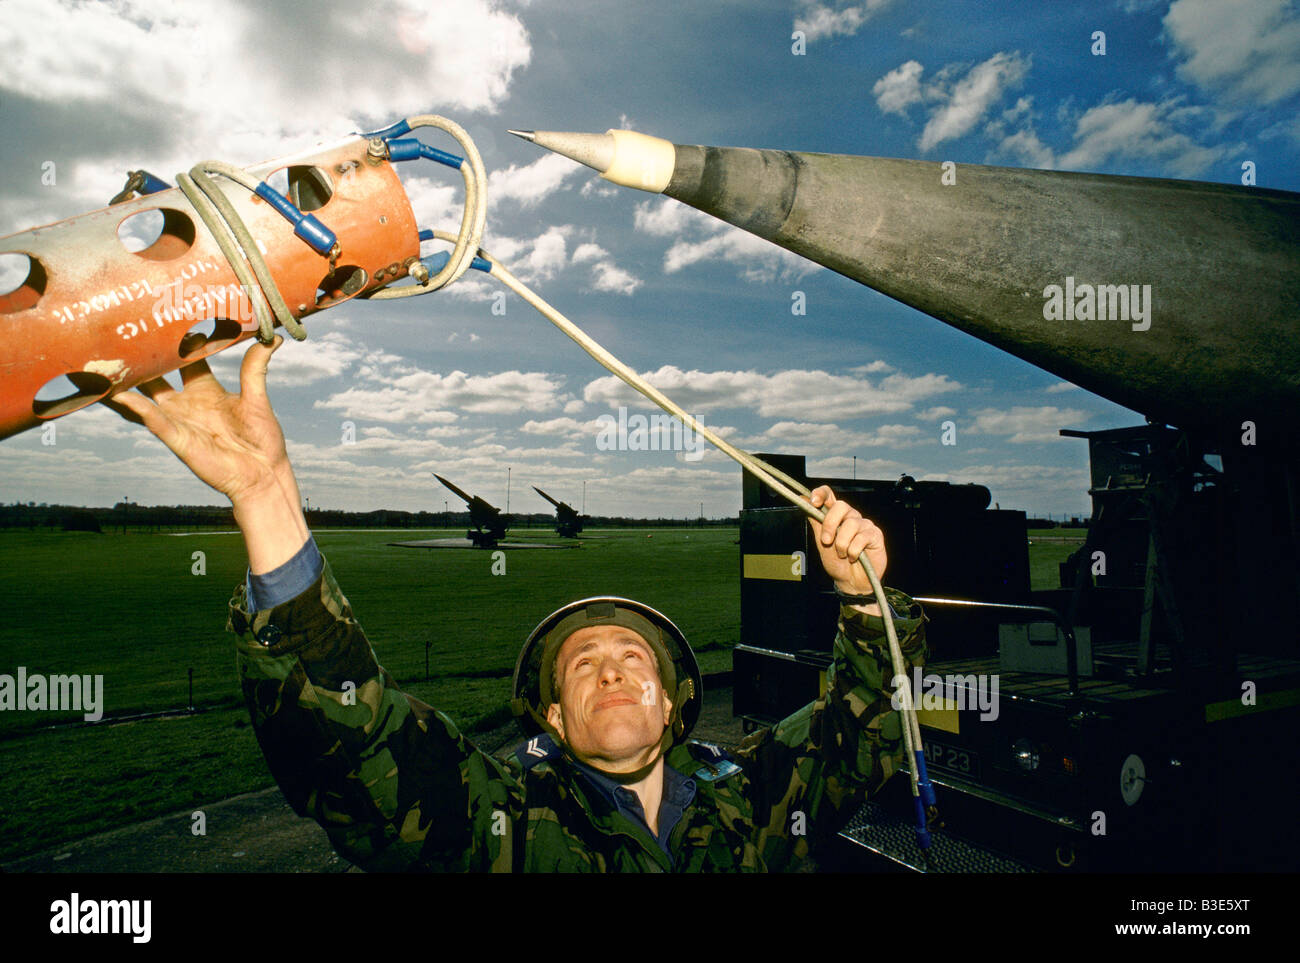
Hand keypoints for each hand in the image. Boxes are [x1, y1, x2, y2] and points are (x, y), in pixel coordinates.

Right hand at [101, 336, 292, 505]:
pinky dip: (136, 408)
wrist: (263, 474)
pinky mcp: (177, 438)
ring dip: (125, 382)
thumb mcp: (257, 398)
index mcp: (205, 389)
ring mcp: (178, 420)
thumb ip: (255, 369)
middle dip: (141, 356)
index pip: (185, 358)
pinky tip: (120, 395)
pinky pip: (152, 420)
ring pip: (143, 396)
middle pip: (156, 374)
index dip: (176, 339)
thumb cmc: (261, 439)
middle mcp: (186, 402)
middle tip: (123, 331)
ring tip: (104, 363)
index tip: (165, 314)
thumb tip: (272, 338)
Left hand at [806, 486, 886, 596]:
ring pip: (850, 524)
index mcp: (837, 516)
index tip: (813, 502)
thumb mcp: (821, 542)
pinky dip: (853, 551)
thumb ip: (815, 521)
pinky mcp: (875, 535)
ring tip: (843, 555)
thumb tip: (803, 499)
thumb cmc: (837, 562)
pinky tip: (854, 558)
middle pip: (841, 506)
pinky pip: (861, 538)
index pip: (829, 495)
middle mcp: (851, 516)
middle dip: (830, 525)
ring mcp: (864, 525)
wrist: (851, 583)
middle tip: (826, 541)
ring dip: (841, 544)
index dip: (821, 494)